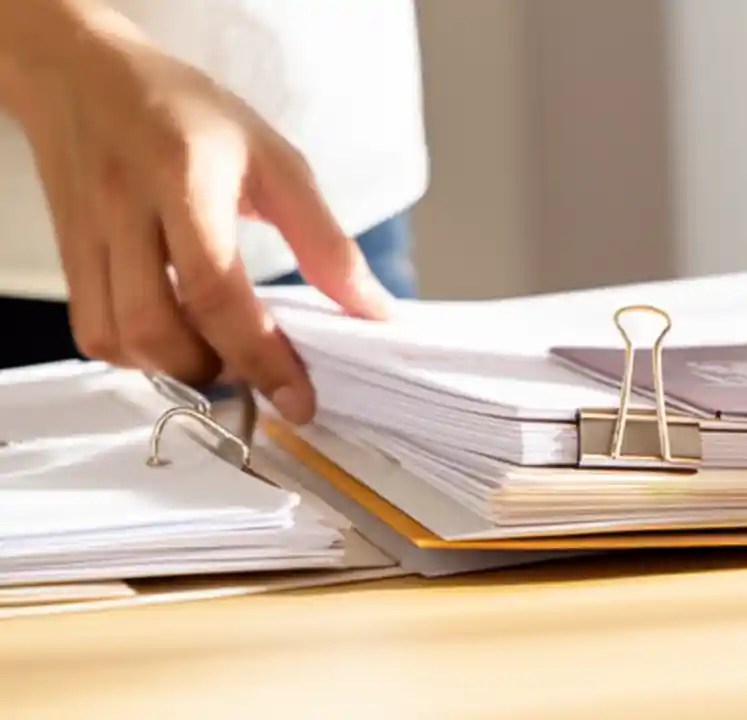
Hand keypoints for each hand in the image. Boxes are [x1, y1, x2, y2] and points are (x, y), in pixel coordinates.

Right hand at [3, 9, 391, 422]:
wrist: (83, 72)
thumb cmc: (189, 115)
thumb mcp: (275, 160)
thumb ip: (325, 241)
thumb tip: (372, 311)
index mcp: (184, 179)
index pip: (218, 291)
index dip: (262, 357)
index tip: (300, 402)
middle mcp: (124, 210)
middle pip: (155, 329)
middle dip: (213, 372)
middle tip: (258, 371)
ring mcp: (85, 236)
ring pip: (117, 340)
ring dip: (173, 369)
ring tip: (218, 354)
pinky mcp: (65, 257)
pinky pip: (93, 332)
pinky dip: (138, 354)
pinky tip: (175, 336)